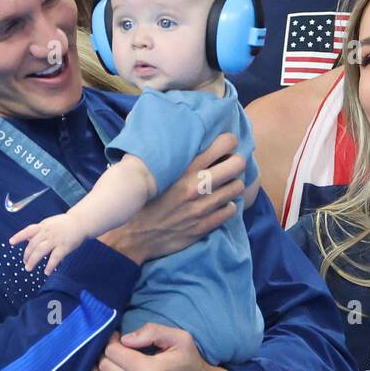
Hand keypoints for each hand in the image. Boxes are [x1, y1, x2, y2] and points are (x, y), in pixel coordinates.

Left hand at [10, 214, 83, 271]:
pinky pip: (55, 258)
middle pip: (33, 244)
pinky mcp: (64, 247)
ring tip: (28, 268)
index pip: (28, 231)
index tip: (11, 242)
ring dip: (33, 260)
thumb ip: (38, 231)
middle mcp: (47, 232)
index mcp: (43, 226)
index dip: (19, 236)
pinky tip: (46, 272)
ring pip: (40, 251)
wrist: (80, 223)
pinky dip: (49, 265)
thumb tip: (27, 239)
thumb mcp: (48, 224)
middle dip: (27, 255)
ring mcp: (55, 240)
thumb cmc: (64, 224)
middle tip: (24, 263)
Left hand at [88, 325, 232, 370]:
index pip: (113, 353)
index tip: (117, 340)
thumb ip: (151, 331)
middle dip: (104, 358)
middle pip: (105, 370)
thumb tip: (123, 339)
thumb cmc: (191, 364)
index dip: (111, 342)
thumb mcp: (179, 338)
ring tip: (106, 369)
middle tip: (111, 354)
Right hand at [100, 133, 245, 264]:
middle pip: (237, 165)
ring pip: (236, 188)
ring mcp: (203, 207)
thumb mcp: (151, 171)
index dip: (229, 142)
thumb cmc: (139, 200)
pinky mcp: (204, 226)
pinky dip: (227, 206)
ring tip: (224, 186)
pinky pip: (230, 210)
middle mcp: (197, 185)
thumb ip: (167, 155)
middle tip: (230, 165)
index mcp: (184, 168)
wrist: (132, 236)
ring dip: (233, 185)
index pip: (222, 144)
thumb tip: (173, 134)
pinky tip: (218, 205)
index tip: (227, 145)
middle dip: (236, 163)